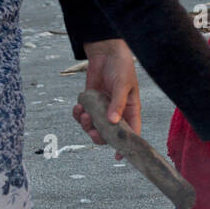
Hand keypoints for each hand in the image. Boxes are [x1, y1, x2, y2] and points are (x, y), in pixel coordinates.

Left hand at [74, 39, 139, 158]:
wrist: (105, 52)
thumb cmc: (121, 66)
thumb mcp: (123, 84)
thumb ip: (117, 104)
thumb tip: (113, 122)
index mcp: (130, 109)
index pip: (132, 132)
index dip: (126, 145)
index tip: (119, 156)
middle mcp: (117, 112)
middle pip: (108, 133)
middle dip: (99, 135)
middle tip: (91, 131)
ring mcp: (103, 108)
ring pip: (93, 126)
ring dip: (86, 124)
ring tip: (83, 114)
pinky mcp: (91, 102)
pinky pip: (83, 115)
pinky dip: (78, 114)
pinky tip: (78, 107)